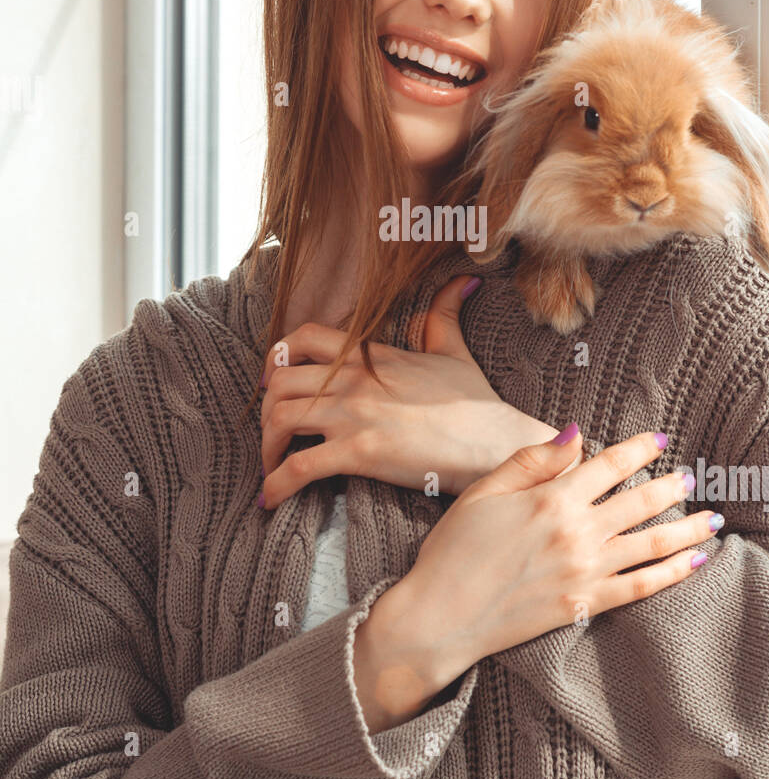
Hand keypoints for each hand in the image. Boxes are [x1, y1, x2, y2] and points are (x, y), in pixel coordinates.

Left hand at [258, 275, 556, 506]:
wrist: (494, 440)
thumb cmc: (476, 402)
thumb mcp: (455, 349)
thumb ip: (444, 315)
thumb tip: (463, 281)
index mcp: (371, 354)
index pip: (304, 337)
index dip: (277, 357)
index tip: (271, 381)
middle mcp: (354, 380)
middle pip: (279, 382)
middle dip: (265, 410)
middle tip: (272, 433)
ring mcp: (354, 414)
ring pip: (279, 420)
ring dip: (266, 447)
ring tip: (271, 466)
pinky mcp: (359, 452)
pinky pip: (299, 467)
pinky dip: (276, 484)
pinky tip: (272, 498)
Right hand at [388, 428, 718, 687]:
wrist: (439, 617)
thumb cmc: (454, 550)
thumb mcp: (485, 491)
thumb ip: (532, 460)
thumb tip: (576, 432)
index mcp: (551, 498)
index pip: (609, 465)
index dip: (638, 449)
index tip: (659, 440)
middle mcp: (576, 532)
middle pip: (640, 502)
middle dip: (672, 486)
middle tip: (691, 477)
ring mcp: (585, 571)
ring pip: (652, 544)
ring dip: (687, 529)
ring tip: (712, 518)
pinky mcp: (585, 604)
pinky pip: (642, 586)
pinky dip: (673, 573)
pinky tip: (694, 562)